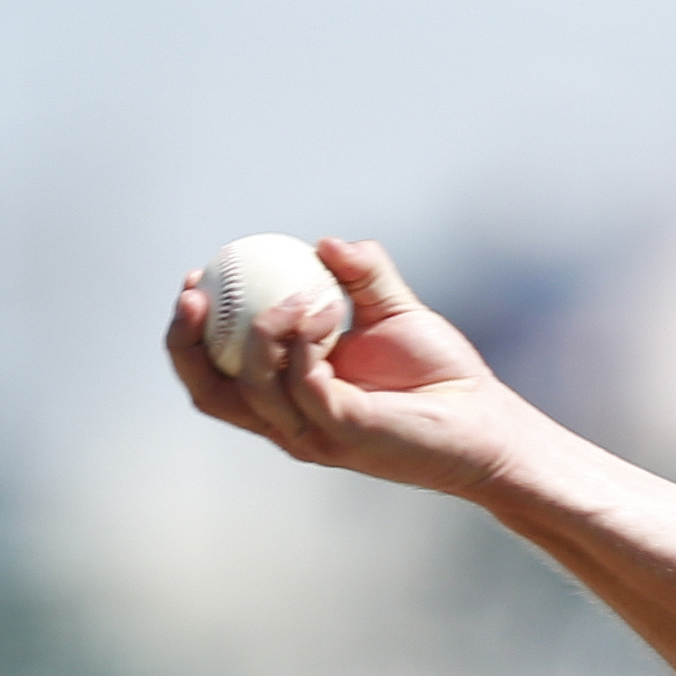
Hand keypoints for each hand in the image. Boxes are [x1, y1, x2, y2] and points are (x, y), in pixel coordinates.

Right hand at [164, 238, 535, 496]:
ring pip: (252, 387)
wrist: (489, 420)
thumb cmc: (442, 376)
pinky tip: (325, 312)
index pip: (215, 374)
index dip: (189, 332)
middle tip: (195, 288)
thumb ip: (362, 276)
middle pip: (208, 392)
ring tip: (306, 296)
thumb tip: (326, 242)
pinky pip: (304, 386)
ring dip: (264, 329)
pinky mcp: (347, 434)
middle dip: (186, 341)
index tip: (195, 277)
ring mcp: (316, 433)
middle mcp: (291, 423)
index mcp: (288, 398)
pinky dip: (303, 343)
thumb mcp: (395, 313)